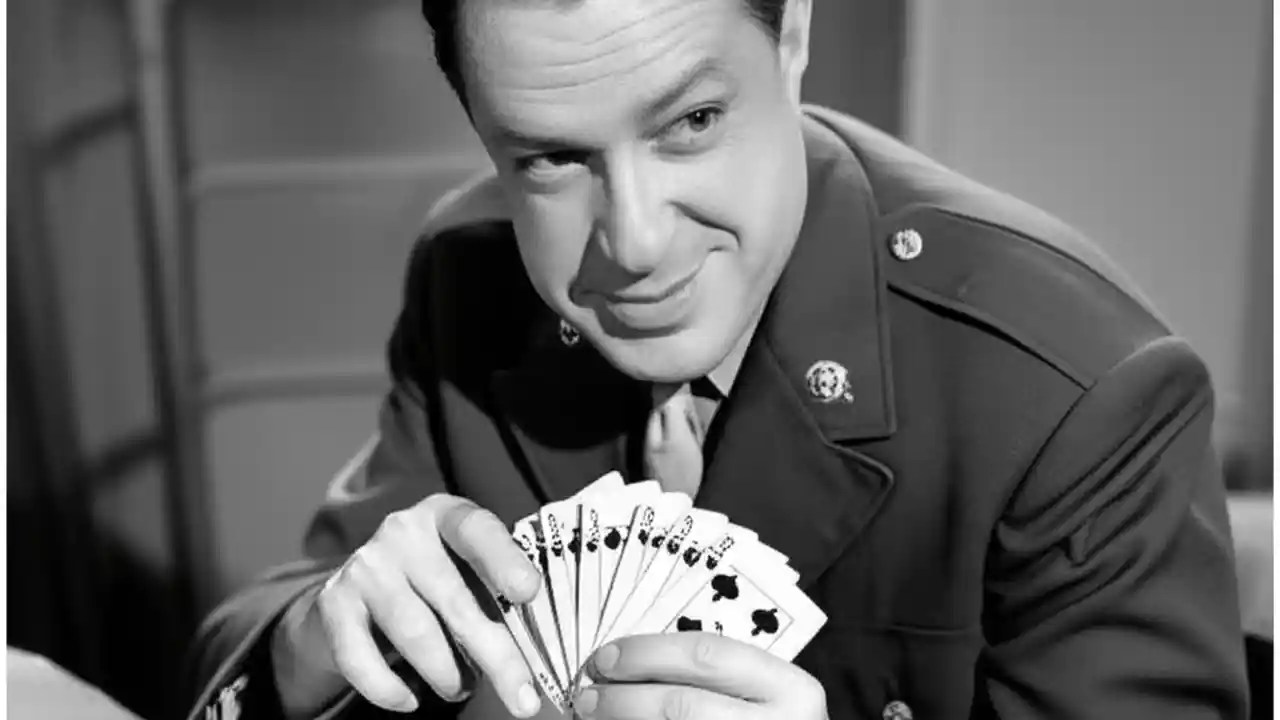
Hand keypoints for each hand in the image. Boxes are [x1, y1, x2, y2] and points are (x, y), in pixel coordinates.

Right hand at [271, 494, 542, 717]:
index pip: (477, 530)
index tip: (528, 592)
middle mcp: (403, 531)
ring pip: (415, 632)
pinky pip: (363, 658)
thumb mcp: (465, 576)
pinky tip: (409, 701)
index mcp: (446, 516)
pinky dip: (389, 689)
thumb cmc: (430, 588)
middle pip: (455, 599)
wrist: (350, 599)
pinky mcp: (334, 604)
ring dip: (446, 673)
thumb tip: (532, 654)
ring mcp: (366, 566)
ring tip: (459, 689)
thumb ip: (495, 597)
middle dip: (496, 656)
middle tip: (523, 700)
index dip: (503, 560)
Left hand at [574, 633, 827, 719]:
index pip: (708, 655)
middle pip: (683, 706)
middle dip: (624, 698)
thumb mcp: (754, 695)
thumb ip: (703, 679)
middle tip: (586, 694)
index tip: (606, 657)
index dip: (648, 653)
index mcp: (789, 689)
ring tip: (591, 717)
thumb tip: (622, 666)